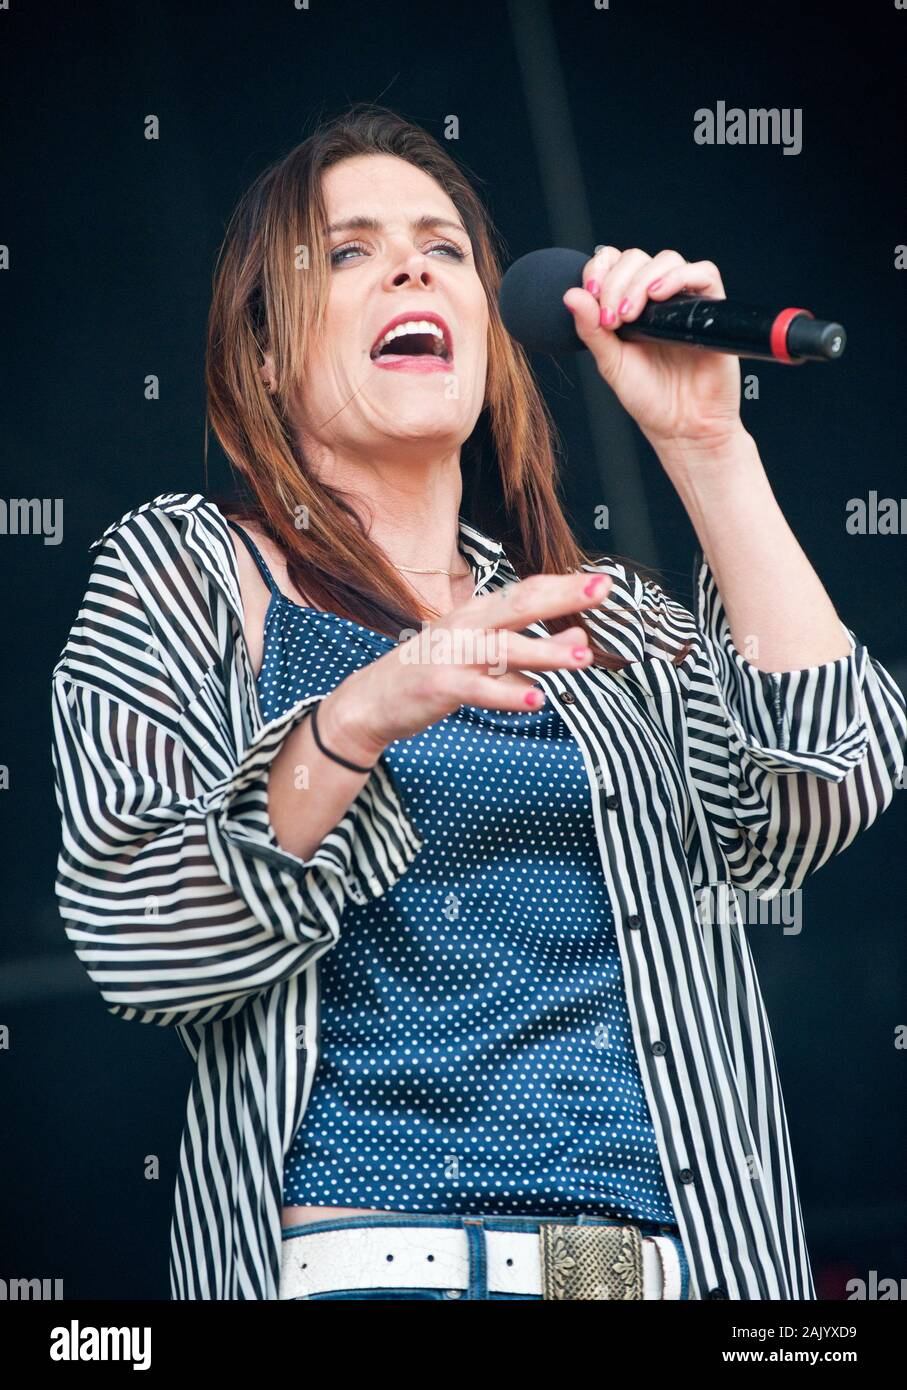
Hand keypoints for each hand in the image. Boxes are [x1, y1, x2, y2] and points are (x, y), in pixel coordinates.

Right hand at [318, 570, 612, 761]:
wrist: (371, 700)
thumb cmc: (432, 672)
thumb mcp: (483, 655)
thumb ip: (530, 647)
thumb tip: (579, 638)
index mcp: (478, 613)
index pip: (527, 591)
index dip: (565, 585)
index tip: (603, 582)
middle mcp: (466, 625)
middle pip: (519, 605)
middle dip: (562, 597)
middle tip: (600, 590)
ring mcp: (451, 654)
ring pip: (503, 648)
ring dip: (544, 651)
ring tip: (582, 658)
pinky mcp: (439, 685)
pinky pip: (479, 689)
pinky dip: (507, 694)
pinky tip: (536, 699)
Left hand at [563, 247, 741, 454]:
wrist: (683, 427)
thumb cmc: (649, 398)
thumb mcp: (611, 363)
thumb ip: (591, 330)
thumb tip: (570, 294)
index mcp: (629, 305)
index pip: (613, 264)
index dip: (599, 270)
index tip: (590, 295)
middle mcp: (657, 298)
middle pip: (636, 258)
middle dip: (616, 282)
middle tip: (611, 319)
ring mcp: (684, 301)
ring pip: (666, 260)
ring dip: (641, 280)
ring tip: (629, 315)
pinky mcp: (712, 307)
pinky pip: (704, 273)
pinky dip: (679, 276)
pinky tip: (658, 296)